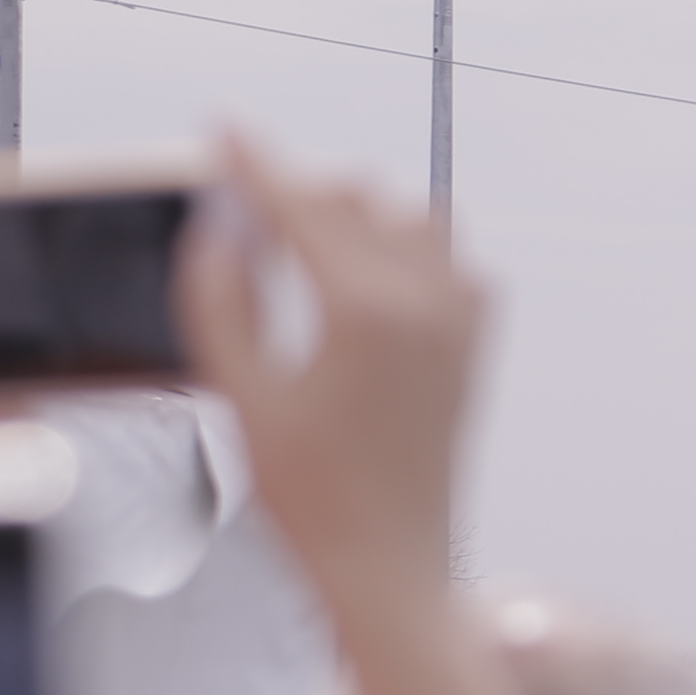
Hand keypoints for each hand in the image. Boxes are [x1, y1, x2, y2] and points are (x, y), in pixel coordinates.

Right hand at [179, 130, 477, 611]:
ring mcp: (463, 323)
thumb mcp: (242, 397)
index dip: (255, 164)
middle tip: (245, 208)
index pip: (303, 206)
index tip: (224, 129)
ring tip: (300, 245)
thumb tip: (219, 230)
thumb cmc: (314, 499)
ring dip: (358, 214)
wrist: (391, 566)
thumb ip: (223, 302)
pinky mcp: (476, 345)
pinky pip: (450, 259)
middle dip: (299, 192)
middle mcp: (429, 305)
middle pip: (359, 200)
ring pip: (414, 217)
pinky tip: (362, 277)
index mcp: (366, 312)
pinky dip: (406, 248)